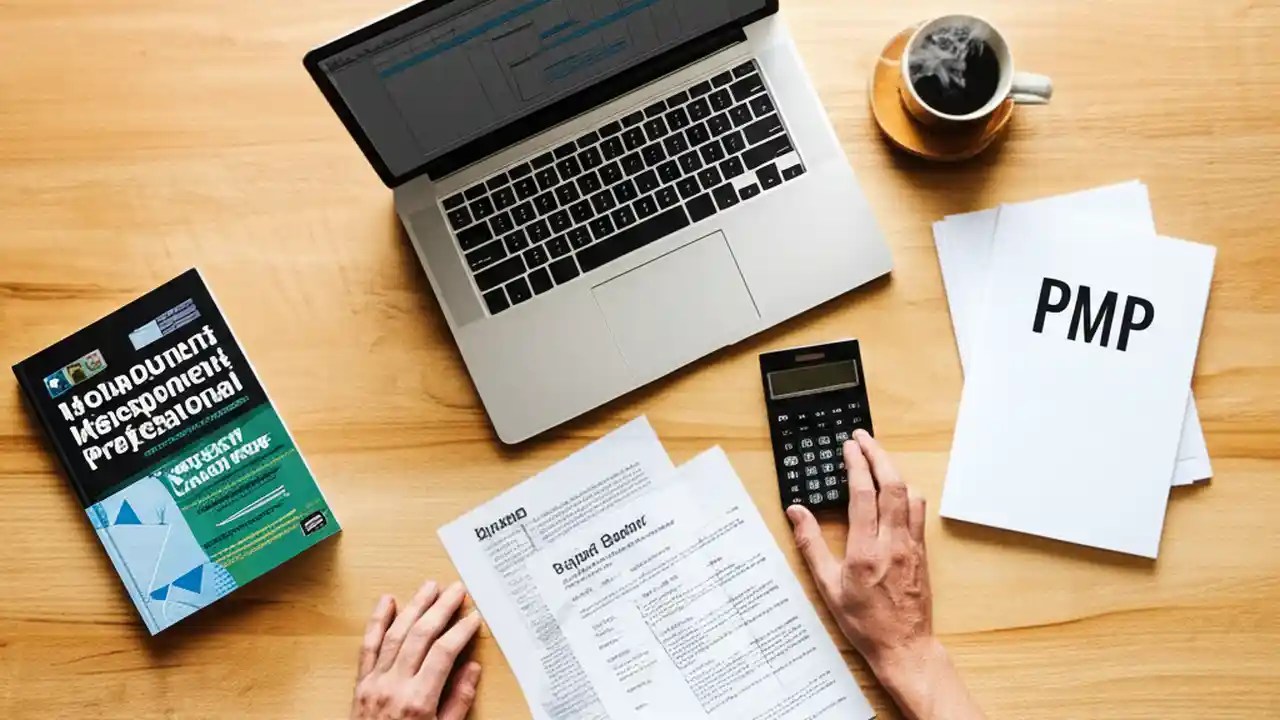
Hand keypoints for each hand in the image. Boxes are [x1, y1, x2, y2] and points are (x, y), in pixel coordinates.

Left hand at [351, 580, 483, 719]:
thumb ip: (458, 702)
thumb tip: (472, 668)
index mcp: (418, 701)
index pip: (444, 652)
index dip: (461, 630)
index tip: (474, 616)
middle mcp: (394, 687)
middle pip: (420, 636)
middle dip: (440, 609)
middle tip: (456, 590)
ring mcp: (374, 683)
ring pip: (396, 634)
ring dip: (414, 607)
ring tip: (429, 587)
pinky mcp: (361, 684)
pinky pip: (368, 646)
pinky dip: (378, 621)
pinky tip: (388, 602)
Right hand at [786, 430, 982, 719]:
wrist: (905, 647)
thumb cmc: (864, 622)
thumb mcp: (828, 587)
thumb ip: (811, 545)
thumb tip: (796, 513)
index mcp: (865, 550)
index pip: (863, 494)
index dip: (856, 464)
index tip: (848, 446)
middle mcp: (893, 542)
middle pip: (891, 484)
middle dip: (877, 454)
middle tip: (863, 437)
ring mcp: (912, 545)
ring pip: (909, 494)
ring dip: (894, 470)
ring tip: (878, 457)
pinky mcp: (922, 551)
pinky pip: (917, 511)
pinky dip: (906, 491)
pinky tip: (896, 489)